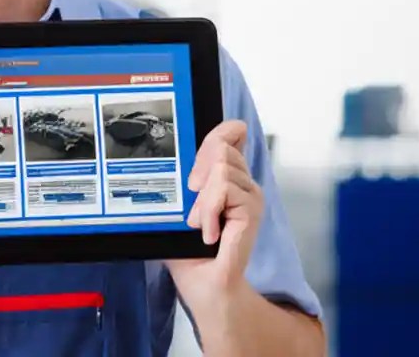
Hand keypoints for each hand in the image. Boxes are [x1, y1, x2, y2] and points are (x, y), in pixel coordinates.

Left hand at [165, 121, 263, 299]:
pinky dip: (209, 211)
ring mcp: (249, 196)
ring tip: (199, 225)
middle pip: (220, 146)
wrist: (206, 288)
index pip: (230, 135)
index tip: (199, 157)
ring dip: (201, 199)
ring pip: (221, 167)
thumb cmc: (190, 254)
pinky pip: (225, 188)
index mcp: (226, 179)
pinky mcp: (252, 210)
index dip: (220, 130)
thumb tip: (166, 154)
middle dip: (198, 171)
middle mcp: (242, 183)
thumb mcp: (177, 211)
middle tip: (192, 206)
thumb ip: (179, 185)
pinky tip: (209, 233)